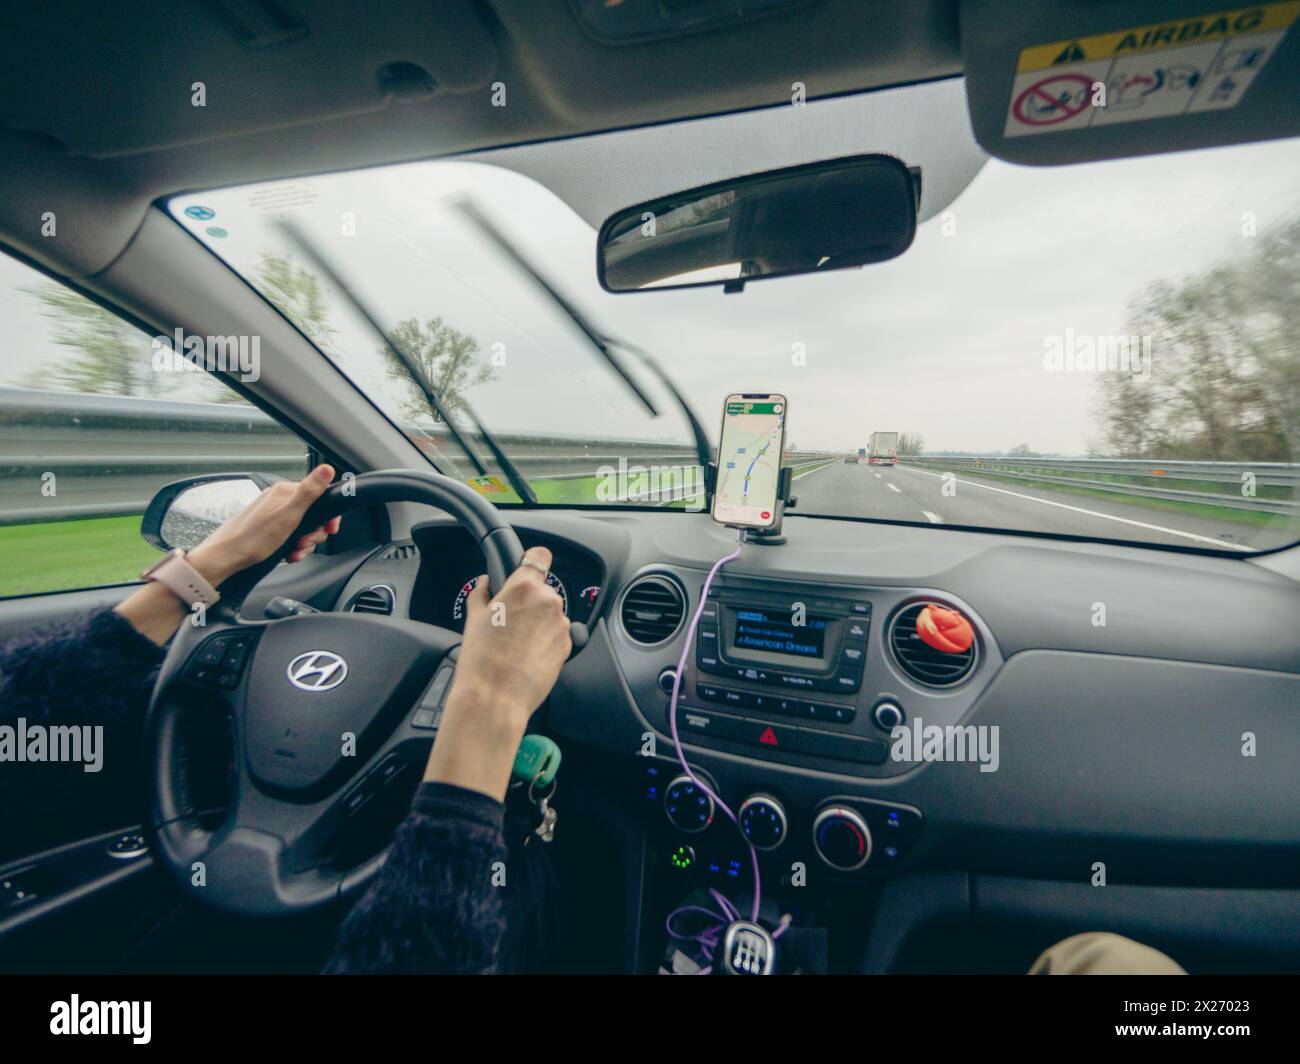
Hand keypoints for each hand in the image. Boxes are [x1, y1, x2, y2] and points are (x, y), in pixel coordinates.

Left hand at [116, 464, 341, 644]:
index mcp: (285, 492)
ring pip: (303, 528)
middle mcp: (279, 500)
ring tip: (295, 551)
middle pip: (312, 515)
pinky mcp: (269, 528)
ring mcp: (273, 514)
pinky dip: (294, 547)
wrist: (226, 557)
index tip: (329, 529)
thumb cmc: (253, 538)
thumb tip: (327, 468)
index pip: (319, 496)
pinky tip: (289, 553)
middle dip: (314, 533)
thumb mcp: (288, 514)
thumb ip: (309, 491)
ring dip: (305, 543)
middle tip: (304, 542)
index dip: (327, 516)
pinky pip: (291, 536)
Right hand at [424, 546, 570, 799]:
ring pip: (551, 614)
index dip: (532, 561)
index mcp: (524, 587)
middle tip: (510, 622)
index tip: (528, 567)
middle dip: (530, 602)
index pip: (539, 556)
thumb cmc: (482, 660)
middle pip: (543, 590)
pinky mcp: (568, 645)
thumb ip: (482, 594)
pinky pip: (557, 634)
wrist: (496, 697)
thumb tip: (485, 584)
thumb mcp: (473, 619)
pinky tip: (527, 655)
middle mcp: (548, 601)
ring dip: (539, 622)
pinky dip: (546, 640)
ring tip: (517, 644)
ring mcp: (561, 623)